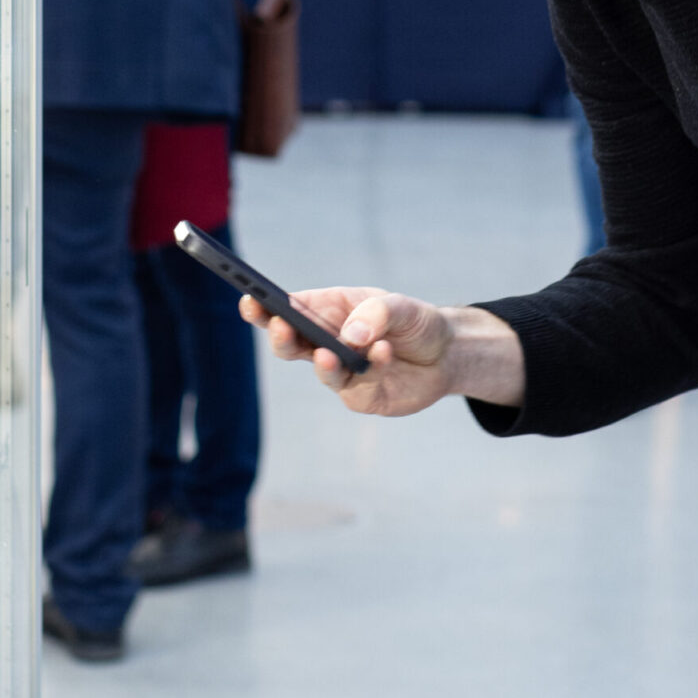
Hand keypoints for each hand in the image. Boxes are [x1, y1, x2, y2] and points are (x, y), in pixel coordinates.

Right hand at [239, 287, 458, 417]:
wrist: (448, 355)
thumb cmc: (415, 322)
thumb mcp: (401, 306)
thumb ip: (376, 314)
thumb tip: (352, 335)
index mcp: (327, 310)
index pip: (288, 308)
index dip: (265, 307)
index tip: (249, 301)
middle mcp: (326, 341)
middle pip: (291, 343)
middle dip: (281, 337)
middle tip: (282, 328)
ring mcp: (341, 371)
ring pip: (320, 369)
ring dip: (324, 362)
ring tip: (330, 354)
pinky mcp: (361, 395)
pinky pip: (358, 385)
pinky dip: (370, 368)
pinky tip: (382, 354)